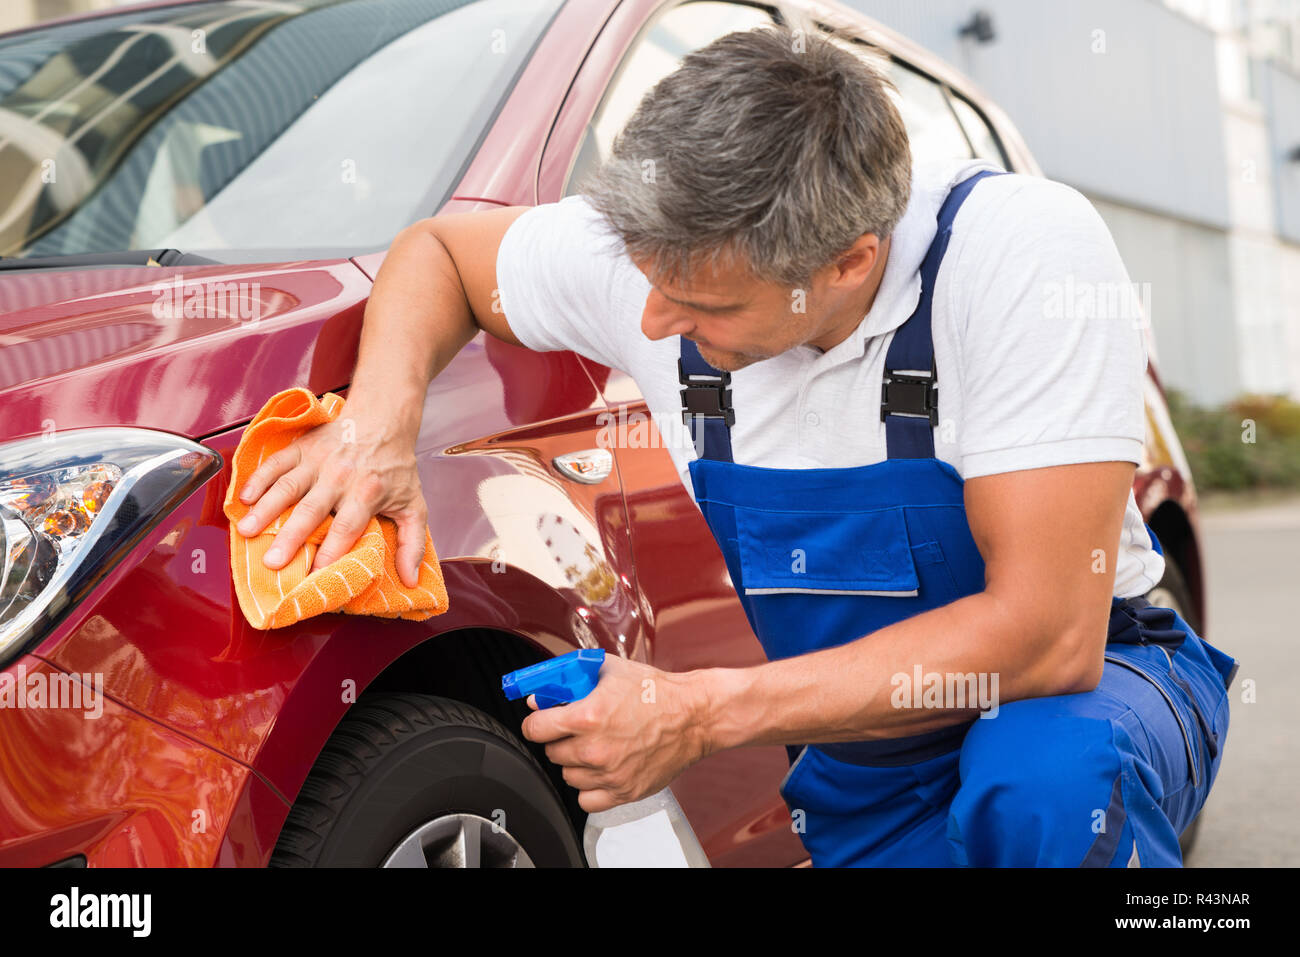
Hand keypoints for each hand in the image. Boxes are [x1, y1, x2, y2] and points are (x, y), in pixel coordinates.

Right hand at [233, 397, 428, 587]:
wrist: (383, 421)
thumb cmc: (395, 468)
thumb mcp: (414, 505)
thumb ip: (412, 544)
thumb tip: (411, 580)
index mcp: (367, 494)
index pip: (346, 528)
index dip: (331, 551)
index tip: (315, 574)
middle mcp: (340, 477)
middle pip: (312, 511)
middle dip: (291, 537)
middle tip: (271, 562)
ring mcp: (318, 461)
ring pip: (288, 486)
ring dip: (265, 509)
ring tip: (246, 531)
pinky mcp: (302, 447)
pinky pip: (277, 463)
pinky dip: (258, 478)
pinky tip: (243, 498)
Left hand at [520, 656, 710, 812]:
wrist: (694, 716)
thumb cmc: (655, 692)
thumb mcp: (608, 670)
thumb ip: (569, 681)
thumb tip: (538, 697)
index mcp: (588, 717)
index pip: (535, 729)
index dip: (535, 722)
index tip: (541, 721)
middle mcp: (595, 749)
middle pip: (551, 752)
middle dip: (558, 739)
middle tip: (575, 729)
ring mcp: (610, 774)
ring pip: (567, 776)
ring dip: (574, 762)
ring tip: (593, 746)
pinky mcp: (625, 792)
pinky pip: (587, 800)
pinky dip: (589, 787)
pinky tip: (600, 769)